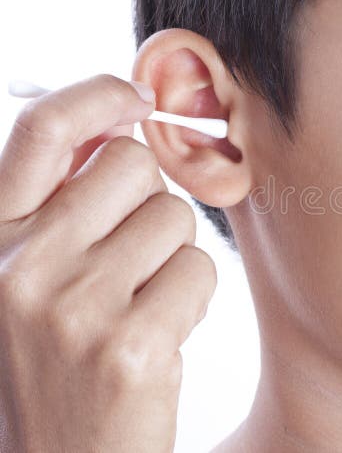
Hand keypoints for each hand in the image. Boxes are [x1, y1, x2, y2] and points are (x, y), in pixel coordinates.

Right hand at [0, 74, 216, 451]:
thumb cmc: (55, 367)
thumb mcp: (28, 283)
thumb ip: (58, 209)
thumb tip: (118, 129)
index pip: (42, 130)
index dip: (98, 96)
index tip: (137, 98)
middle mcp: (20, 267)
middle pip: (134, 165)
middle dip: (148, 203)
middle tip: (131, 261)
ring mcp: (74, 307)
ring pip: (176, 218)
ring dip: (172, 258)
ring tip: (138, 310)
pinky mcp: (131, 346)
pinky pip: (199, 270)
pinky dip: (192, 300)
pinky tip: (157, 340)